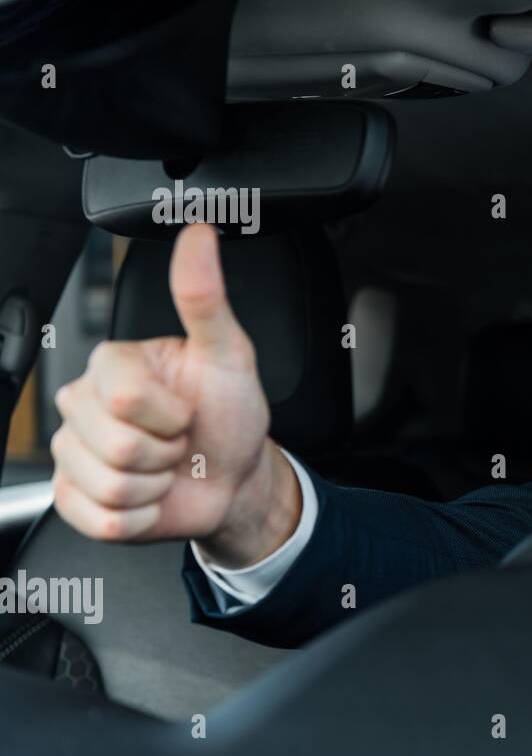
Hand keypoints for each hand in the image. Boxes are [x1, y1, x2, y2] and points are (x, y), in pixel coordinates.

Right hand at [50, 223, 300, 568]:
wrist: (234, 476)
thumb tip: (199, 236)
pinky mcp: (75, 500)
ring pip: (108, 484)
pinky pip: (101, 519)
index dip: (170, 414)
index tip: (187, 410)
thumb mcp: (228, 354)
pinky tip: (152, 495)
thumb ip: (205, 297)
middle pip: (113, 445)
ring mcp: (74, 454)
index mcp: (113, 366)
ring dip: (156, 486)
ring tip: (168, 466)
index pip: (122, 399)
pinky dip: (142, 517)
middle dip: (164, 451)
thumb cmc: (229, 414)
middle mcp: (82, 405)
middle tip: (179, 441)